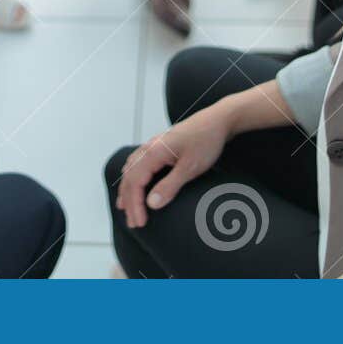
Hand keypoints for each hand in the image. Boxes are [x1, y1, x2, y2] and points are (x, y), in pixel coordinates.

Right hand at [114, 108, 232, 227]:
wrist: (217, 120)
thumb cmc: (206, 141)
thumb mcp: (190, 167)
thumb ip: (170, 186)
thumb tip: (151, 204)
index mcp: (153, 152)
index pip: (135, 182)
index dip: (135, 204)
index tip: (140, 223)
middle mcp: (149, 148)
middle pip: (129, 177)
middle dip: (129, 202)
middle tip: (133, 223)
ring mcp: (153, 145)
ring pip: (131, 169)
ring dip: (128, 190)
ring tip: (125, 207)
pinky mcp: (160, 145)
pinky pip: (138, 163)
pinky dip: (132, 176)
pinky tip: (134, 182)